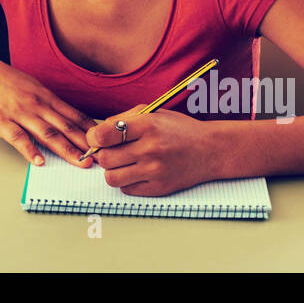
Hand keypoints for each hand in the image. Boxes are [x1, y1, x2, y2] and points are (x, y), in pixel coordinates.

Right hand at [0, 52, 95, 165]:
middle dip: (86, 144)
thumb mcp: (33, 87)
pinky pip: (18, 138)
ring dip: (66, 149)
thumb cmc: (6, 81)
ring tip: (80, 162)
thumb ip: (50, 104)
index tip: (105, 143)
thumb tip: (69, 118)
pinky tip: (39, 161)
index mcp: (46, 97)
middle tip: (101, 158)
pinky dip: (30, 150)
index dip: (91, 131)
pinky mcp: (2, 122)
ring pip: (47, 133)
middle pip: (66, 126)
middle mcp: (37, 105)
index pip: (74, 115)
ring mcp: (20, 113)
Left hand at [85, 105, 214, 195]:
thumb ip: (122, 119)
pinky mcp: (159, 188)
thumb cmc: (178, 129)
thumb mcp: (152, 113)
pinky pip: (127, 190)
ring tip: (123, 162)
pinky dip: (127, 181)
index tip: (97, 138)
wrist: (210, 150)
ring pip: (112, 178)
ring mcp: (155, 171)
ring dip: (113, 170)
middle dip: (102, 155)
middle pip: (105, 159)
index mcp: (147, 126)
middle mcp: (150, 149)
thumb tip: (95, 133)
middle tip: (111, 151)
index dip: (93, 137)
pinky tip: (137, 171)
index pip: (103, 135)